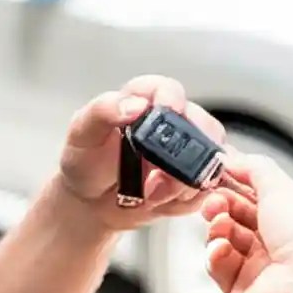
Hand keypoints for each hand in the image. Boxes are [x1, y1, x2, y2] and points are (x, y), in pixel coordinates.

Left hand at [56, 75, 226, 231]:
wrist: (90, 200)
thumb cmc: (86, 160)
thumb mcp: (82, 132)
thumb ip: (103, 111)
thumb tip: (135, 105)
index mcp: (145, 100)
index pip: (169, 90)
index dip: (172, 101)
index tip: (169, 113)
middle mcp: (172, 122)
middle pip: (204, 127)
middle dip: (183, 158)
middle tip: (155, 179)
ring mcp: (187, 152)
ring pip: (210, 162)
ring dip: (182, 185)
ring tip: (150, 195)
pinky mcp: (193, 181)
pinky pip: (207, 190)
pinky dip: (185, 201)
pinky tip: (159, 202)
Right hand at [202, 153, 292, 292]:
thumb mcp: (280, 187)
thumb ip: (252, 167)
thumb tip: (227, 157)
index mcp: (286, 215)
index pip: (249, 193)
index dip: (230, 183)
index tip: (214, 174)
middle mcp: (273, 240)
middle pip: (232, 215)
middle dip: (218, 203)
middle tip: (214, 201)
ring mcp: (256, 265)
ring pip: (220, 238)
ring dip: (215, 227)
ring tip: (219, 223)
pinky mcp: (240, 287)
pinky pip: (216, 265)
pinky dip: (214, 254)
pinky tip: (222, 247)